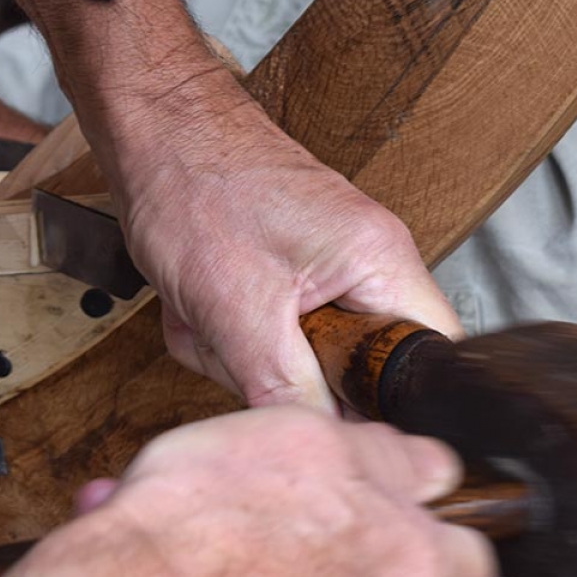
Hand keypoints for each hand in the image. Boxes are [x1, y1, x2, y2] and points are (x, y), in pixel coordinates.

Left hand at [88, 60, 461, 411]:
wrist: (148, 134)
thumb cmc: (193, 187)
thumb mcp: (237, 307)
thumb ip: (286, 386)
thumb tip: (321, 443)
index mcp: (379, 262)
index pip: (428, 360)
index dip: (386, 405)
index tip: (330, 413)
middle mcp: (363, 264)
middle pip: (354, 372)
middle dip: (282, 373)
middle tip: (238, 342)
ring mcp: (320, 269)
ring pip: (297, 360)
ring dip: (236, 351)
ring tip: (207, 313)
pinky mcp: (280, 275)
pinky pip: (263, 337)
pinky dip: (220, 331)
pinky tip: (195, 304)